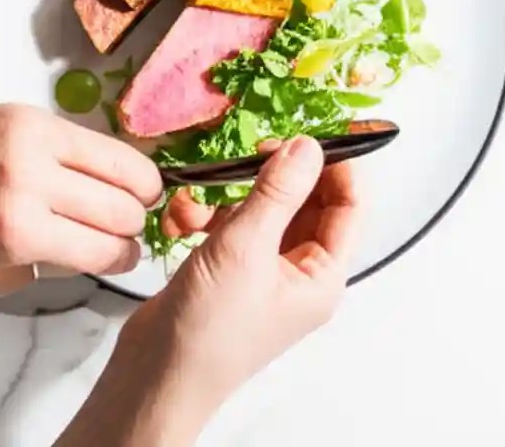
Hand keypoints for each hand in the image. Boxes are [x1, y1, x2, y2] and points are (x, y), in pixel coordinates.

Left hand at [0, 104, 162, 301]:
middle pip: (123, 208)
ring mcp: (32, 141)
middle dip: (133, 227)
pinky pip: (92, 138)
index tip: (125, 257)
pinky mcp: (28, 114)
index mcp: (20, 233)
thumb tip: (92, 251)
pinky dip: (107, 159)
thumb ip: (44, 269)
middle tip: (125, 230)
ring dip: (137, 188)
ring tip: (132, 197)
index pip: (107, 248)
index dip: (125, 259)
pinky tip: (101, 172)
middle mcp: (31, 183)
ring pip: (124, 164)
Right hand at [55, 136, 360, 446]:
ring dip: (231, 197)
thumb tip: (309, 146)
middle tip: (253, 151)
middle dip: (275, 175)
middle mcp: (300, 273)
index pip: (349, 204)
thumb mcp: (245, 248)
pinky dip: (208, 215)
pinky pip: (231, 226)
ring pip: (262, 210)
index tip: (315, 127)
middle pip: (305, 202)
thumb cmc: (208, 330)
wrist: (155, 377)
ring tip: (199, 202)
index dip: (338, 162)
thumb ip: (279, 191)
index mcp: (323, 276)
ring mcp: (264, 273)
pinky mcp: (229, 272)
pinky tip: (183, 219)